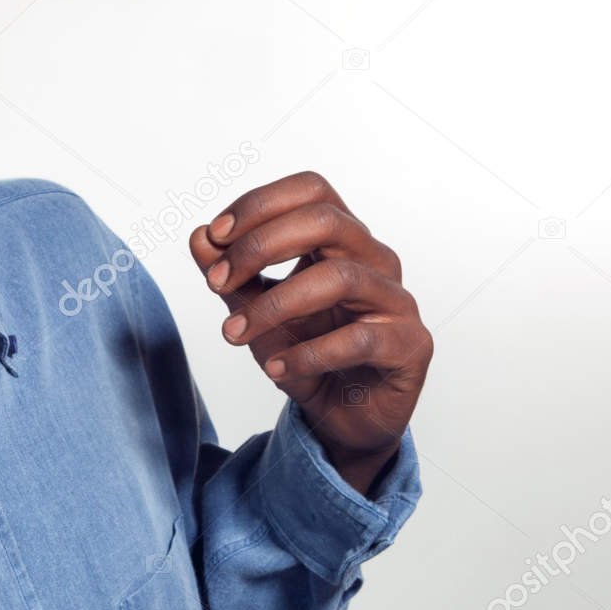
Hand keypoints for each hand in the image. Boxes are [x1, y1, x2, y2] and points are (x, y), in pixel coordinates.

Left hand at [189, 171, 431, 495]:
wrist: (344, 418)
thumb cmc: (307, 353)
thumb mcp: (255, 313)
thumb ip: (231, 276)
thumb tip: (200, 237)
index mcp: (342, 241)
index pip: (311, 191)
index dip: (261, 204)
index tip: (215, 235)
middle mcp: (375, 260)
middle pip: (326, 220)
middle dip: (261, 245)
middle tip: (217, 280)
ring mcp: (396, 300)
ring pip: (340, 278)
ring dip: (275, 305)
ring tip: (235, 334)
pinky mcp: (410, 345)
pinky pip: (360, 339)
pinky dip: (309, 354)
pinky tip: (276, 369)